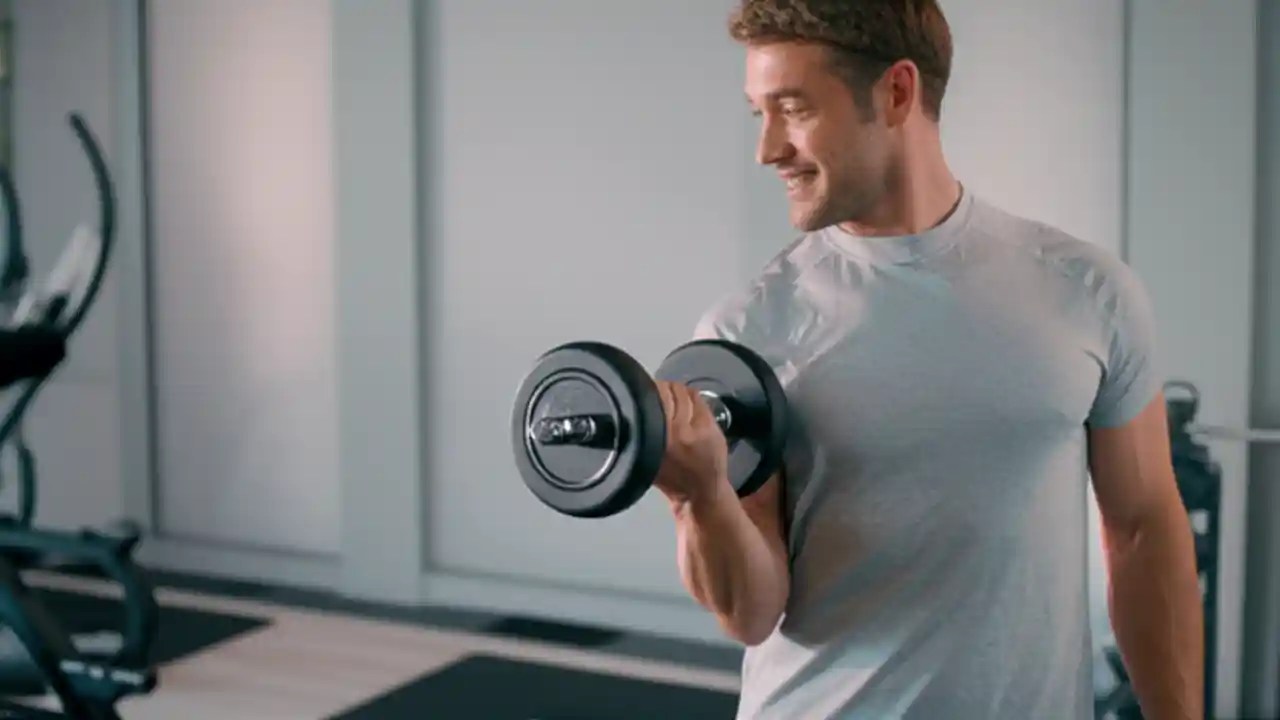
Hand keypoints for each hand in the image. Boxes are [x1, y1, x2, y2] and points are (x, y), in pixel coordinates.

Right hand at [652, 380, 729, 505]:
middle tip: (657, 391)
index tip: (643, 390)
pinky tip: (687, 400)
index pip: (652, 400)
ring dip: (677, 390)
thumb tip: (636, 404)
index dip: (647, 390)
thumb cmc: (672, 480)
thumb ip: (642, 434)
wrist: (702, 493)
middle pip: (667, 393)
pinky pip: (698, 399)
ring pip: (684, 394)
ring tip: (672, 394)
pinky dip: (691, 396)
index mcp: (658, 441)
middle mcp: (677, 432)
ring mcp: (697, 428)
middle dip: (661, 389)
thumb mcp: (646, 460)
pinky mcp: (712, 426)